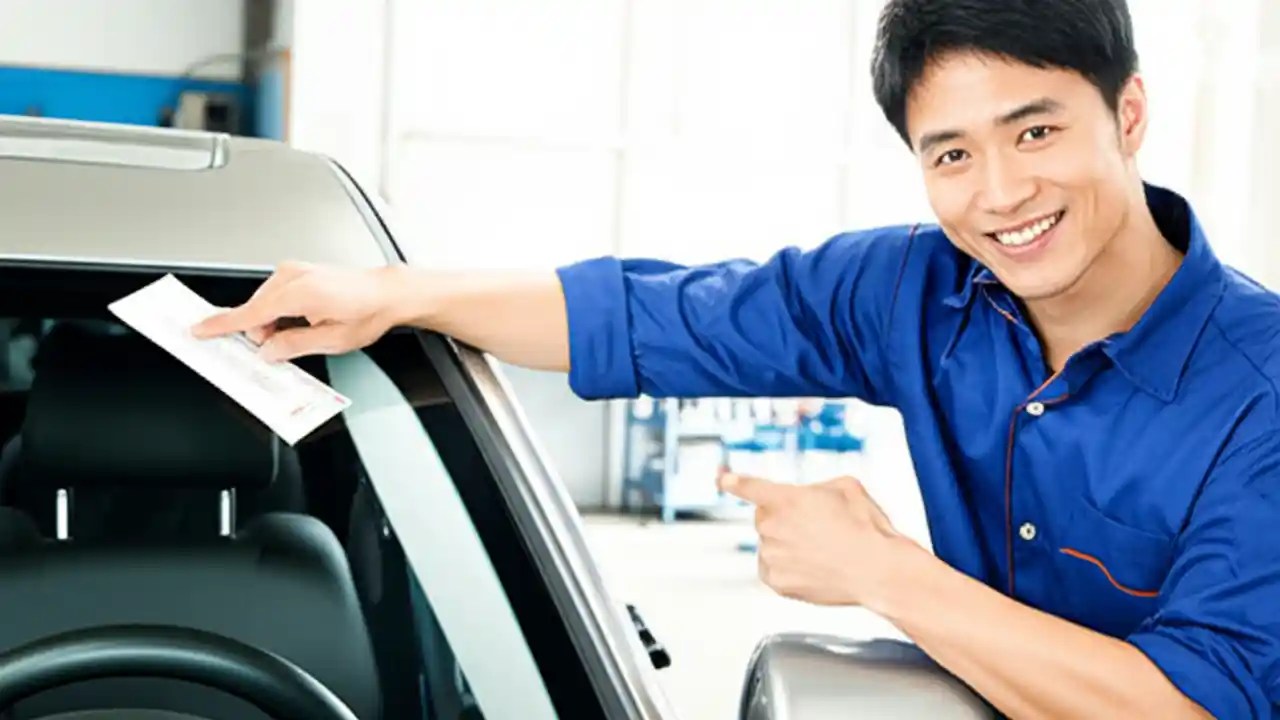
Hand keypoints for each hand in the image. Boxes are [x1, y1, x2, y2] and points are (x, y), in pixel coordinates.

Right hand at [191, 261, 406, 360]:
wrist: (386, 293)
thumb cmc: (367, 312)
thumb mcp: (331, 340)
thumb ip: (292, 345)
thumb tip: (267, 351)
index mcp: (300, 293)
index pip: (249, 313)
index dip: (221, 325)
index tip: (199, 331)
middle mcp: (294, 276)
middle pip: (255, 311)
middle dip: (262, 334)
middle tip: (283, 348)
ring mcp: (295, 270)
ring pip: (264, 304)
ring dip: (272, 323)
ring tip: (305, 330)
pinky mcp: (298, 271)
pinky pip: (275, 295)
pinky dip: (280, 311)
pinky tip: (302, 319)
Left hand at [719, 473, 921, 607]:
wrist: (877, 570)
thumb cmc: (866, 528)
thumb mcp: (845, 487)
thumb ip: (815, 487)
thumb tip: (808, 497)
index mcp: (785, 498)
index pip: (749, 487)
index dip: (732, 481)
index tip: (720, 478)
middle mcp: (772, 527)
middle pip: (764, 517)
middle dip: (782, 518)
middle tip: (816, 526)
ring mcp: (772, 556)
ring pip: (769, 543)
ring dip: (786, 543)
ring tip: (821, 550)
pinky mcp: (776, 582)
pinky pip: (773, 569)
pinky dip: (788, 567)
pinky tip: (813, 566)